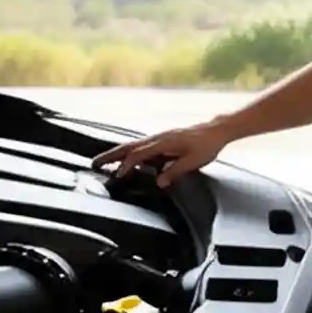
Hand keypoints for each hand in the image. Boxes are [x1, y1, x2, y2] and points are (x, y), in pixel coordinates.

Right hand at [90, 120, 235, 187]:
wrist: (216, 130)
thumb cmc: (206, 145)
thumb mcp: (193, 162)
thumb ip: (175, 171)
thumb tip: (159, 182)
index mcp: (163, 142)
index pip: (138, 155)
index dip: (126, 165)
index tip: (116, 176)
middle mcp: (158, 138)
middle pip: (129, 147)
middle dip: (111, 155)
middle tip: (95, 163)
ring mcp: (159, 138)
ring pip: (133, 146)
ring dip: (118, 153)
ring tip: (105, 162)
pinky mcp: (163, 140)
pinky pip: (141, 146)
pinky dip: (129, 152)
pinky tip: (128, 159)